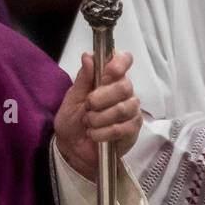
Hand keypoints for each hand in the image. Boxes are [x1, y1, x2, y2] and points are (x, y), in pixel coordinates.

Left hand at [55, 49, 141, 181]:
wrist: (72, 148)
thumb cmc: (73, 120)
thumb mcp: (72, 98)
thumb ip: (83, 78)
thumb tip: (88, 56)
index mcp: (109, 78)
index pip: (124, 60)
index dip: (119, 63)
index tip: (108, 71)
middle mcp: (124, 91)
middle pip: (124, 86)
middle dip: (102, 97)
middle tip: (88, 106)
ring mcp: (131, 110)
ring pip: (124, 108)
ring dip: (100, 117)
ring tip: (88, 123)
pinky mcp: (132, 130)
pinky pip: (123, 128)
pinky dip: (104, 132)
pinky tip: (94, 135)